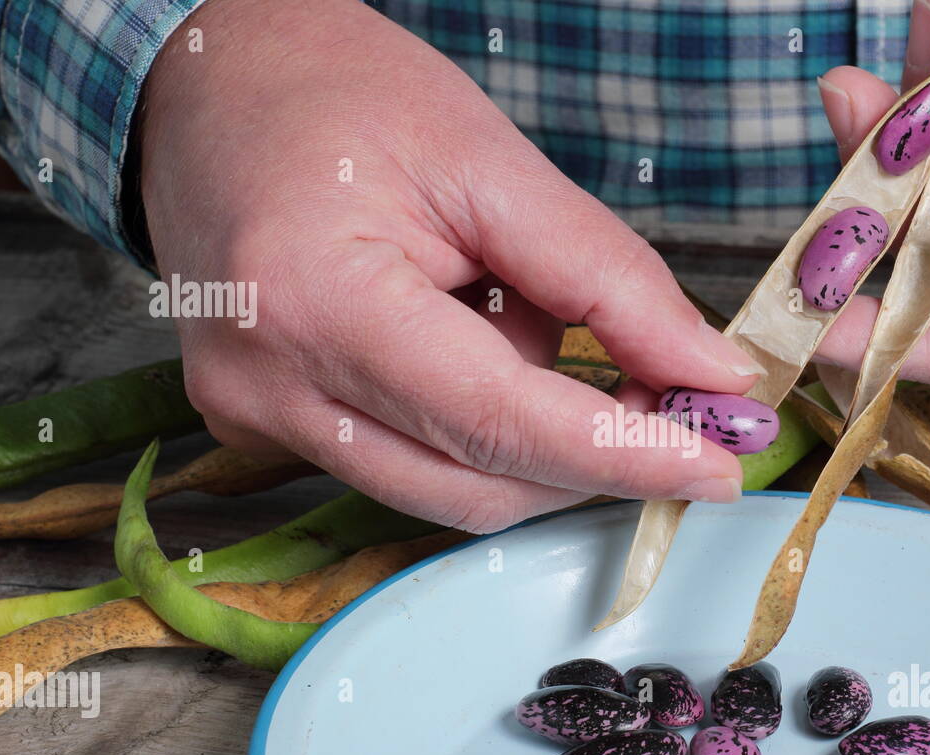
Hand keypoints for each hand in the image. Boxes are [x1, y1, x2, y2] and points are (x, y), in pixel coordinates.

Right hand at [140, 0, 760, 531]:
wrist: (211, 84)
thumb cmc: (341, 94)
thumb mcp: (490, 162)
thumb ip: (606, 277)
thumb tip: (705, 372)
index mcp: (319, 301)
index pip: (499, 423)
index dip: (623, 455)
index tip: (718, 465)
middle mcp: (271, 386)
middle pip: (478, 484)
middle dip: (592, 459)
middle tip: (667, 399)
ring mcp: (256, 418)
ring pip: (447, 494)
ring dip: (535, 444)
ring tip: (540, 328)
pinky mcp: (263, 426)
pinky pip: (408, 467)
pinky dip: (479, 430)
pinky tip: (480, 345)